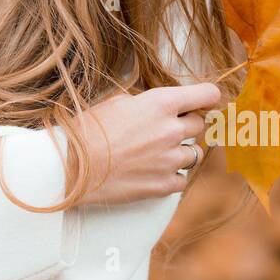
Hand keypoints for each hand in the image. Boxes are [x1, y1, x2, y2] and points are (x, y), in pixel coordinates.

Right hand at [67, 82, 219, 206]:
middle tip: (164, 129)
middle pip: (199, 124)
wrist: (71, 168)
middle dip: (185, 125)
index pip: (207, 94)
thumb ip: (145, 103)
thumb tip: (159, 106)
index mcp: (160, 104)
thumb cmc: (88, 131)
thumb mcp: (115, 102)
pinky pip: (182, 179)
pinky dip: (171, 176)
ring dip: (179, 152)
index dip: (208, 97)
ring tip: (154, 154)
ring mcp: (170, 160)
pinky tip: (151, 172)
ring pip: (194, 154)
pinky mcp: (164, 185)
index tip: (206, 101)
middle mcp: (171, 130)